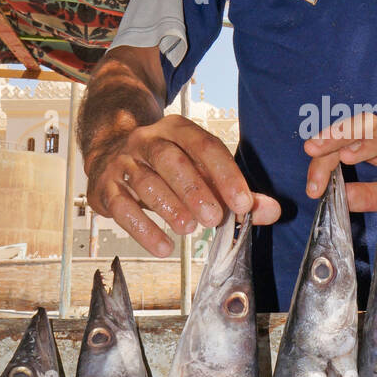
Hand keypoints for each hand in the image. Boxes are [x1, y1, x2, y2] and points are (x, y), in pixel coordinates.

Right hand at [86, 114, 280, 255]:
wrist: (110, 151)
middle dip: (194, 189)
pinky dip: (143, 229)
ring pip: (144, 181)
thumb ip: (236, 192)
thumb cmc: (168, 166)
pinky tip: (164, 247)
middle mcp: (147, 140)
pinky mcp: (104, 187)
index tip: (244, 203)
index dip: (226, 174)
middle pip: (170, 159)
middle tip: (214, 218)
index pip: (205, 145)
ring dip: (169, 207)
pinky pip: (121, 206)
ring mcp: (123, 162)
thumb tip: (273, 212)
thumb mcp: (202, 170)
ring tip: (189, 230)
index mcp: (177, 130)